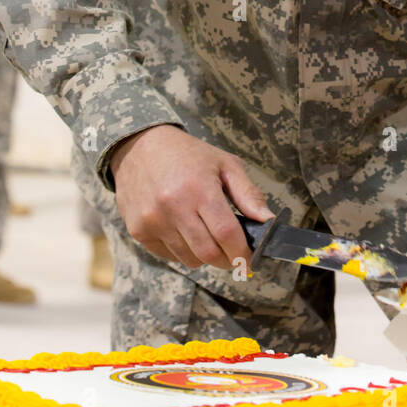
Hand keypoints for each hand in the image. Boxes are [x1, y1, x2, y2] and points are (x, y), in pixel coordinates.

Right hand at [109, 124, 272, 270]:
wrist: (140, 147)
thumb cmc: (189, 155)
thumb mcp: (225, 164)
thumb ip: (249, 195)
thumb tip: (269, 223)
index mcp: (199, 188)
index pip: (227, 235)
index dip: (243, 253)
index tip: (251, 259)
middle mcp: (173, 207)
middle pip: (209, 254)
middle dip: (227, 260)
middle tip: (234, 254)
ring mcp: (152, 221)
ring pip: (189, 259)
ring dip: (205, 256)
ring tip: (208, 237)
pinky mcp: (137, 230)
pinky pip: (168, 257)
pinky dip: (183, 252)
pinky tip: (185, 232)